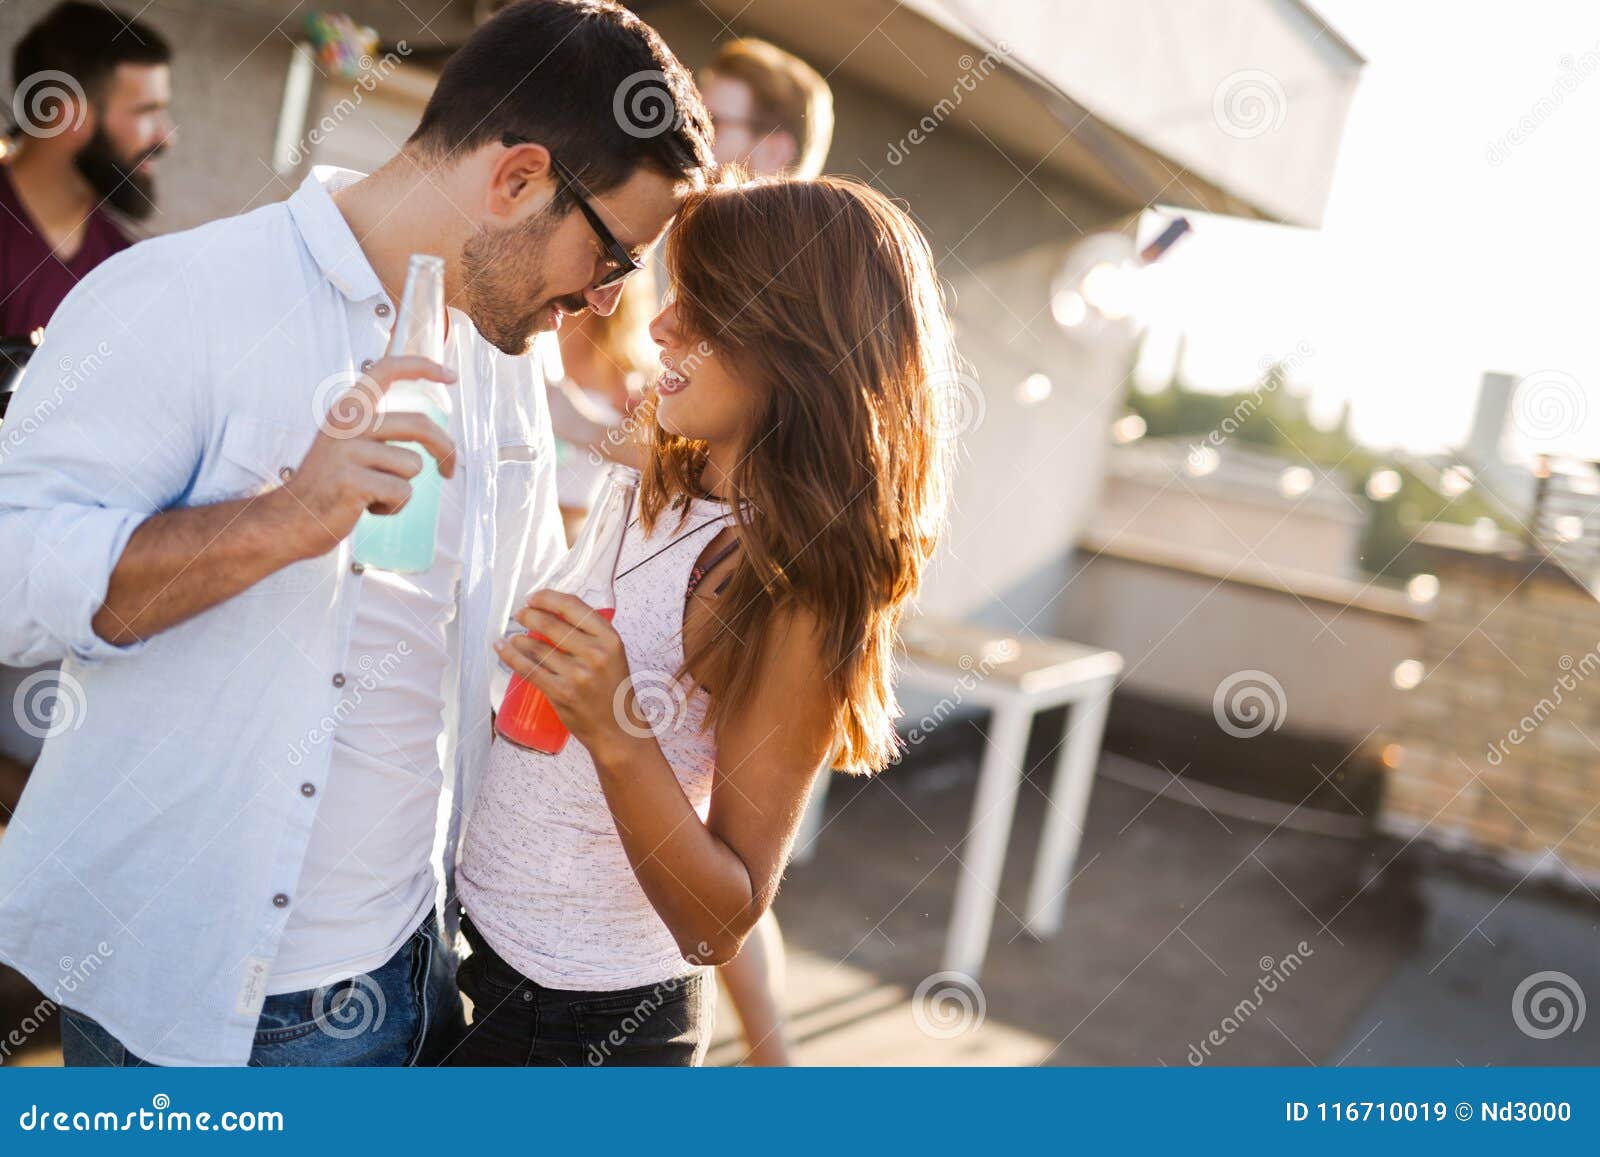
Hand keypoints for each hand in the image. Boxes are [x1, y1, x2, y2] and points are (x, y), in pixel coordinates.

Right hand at [277, 356, 456, 558]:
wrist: (291, 520)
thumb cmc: (330, 485)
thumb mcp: (348, 444)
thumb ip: (379, 429)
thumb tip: (431, 430)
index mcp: (347, 409)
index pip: (386, 370)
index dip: (422, 367)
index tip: (451, 376)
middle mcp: (347, 423)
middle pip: (419, 425)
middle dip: (446, 449)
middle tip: (450, 470)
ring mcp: (348, 451)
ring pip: (412, 465)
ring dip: (403, 488)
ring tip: (373, 494)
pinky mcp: (353, 481)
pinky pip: (402, 492)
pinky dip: (393, 507)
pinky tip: (366, 508)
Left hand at [494, 589, 636, 755]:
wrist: (618, 729)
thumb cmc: (613, 690)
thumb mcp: (612, 655)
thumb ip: (590, 635)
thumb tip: (554, 613)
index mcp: (610, 639)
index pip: (573, 607)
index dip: (548, 598)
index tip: (534, 598)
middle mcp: (595, 653)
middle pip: (551, 624)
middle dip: (529, 614)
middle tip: (520, 614)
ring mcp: (577, 674)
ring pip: (536, 647)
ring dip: (518, 638)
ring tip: (513, 637)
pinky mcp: (561, 692)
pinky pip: (528, 669)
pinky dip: (511, 656)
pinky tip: (502, 648)